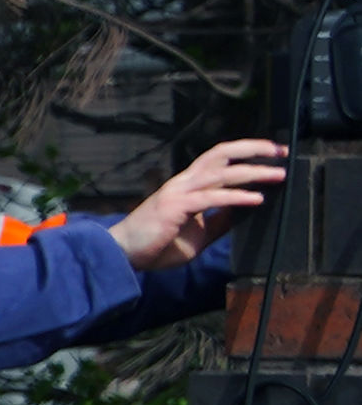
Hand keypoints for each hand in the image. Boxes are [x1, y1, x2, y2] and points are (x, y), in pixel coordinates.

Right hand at [113, 136, 283, 269]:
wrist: (123, 254)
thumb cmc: (157, 245)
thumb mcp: (199, 234)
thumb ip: (220, 221)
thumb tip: (246, 213)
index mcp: (188, 185)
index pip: (220, 159)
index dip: (247, 153)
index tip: (274, 156)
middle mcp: (184, 182)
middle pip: (222, 154)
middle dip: (254, 150)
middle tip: (282, 152)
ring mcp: (179, 192)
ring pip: (221, 173)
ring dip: (252, 172)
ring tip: (277, 174)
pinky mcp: (176, 207)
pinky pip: (212, 198)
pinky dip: (236, 196)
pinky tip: (256, 199)